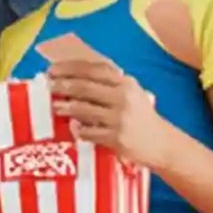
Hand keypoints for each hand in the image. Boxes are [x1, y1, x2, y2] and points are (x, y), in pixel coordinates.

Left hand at [47, 60, 171, 168]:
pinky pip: (89, 132)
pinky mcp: (116, 138)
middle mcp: (123, 98)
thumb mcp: (131, 92)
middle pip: (85, 88)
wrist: (162, 144)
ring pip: (84, 110)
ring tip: (55, 106)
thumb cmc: (141, 115)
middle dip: (63, 86)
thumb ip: (108, 82)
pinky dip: (79, 129)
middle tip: (49, 86)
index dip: (70, 68)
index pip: (94, 69)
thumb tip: (73, 74)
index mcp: (126, 83)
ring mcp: (119, 119)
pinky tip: (74, 128)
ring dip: (66, 107)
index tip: (53, 69)